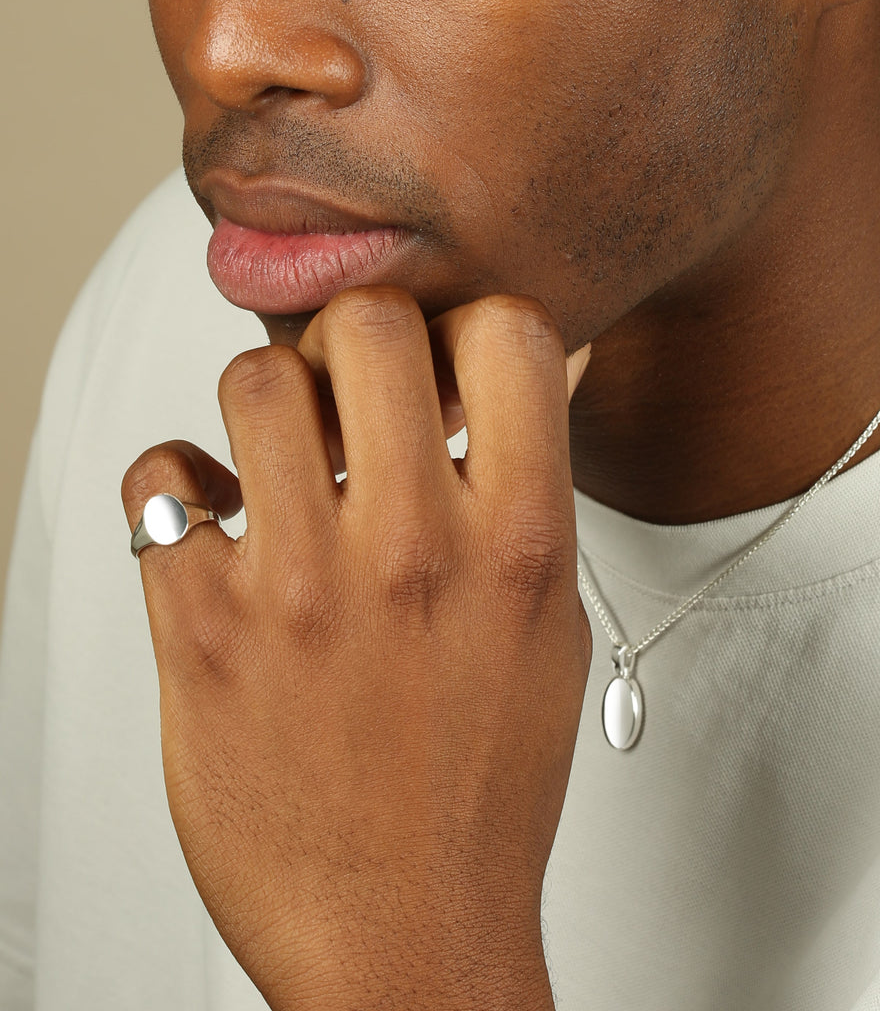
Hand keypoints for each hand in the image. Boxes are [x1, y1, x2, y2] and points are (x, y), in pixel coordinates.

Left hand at [121, 287, 591, 1010]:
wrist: (407, 932)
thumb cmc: (481, 789)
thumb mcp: (547, 630)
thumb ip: (530, 499)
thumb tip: (523, 388)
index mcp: (519, 545)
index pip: (508, 332)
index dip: (471, 327)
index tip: (446, 359)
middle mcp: (413, 552)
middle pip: (365, 324)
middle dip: (355, 339)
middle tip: (349, 390)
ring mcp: (301, 588)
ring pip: (252, 380)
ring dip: (264, 400)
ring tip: (276, 455)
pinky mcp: (200, 631)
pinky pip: (157, 481)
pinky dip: (176, 483)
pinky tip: (212, 520)